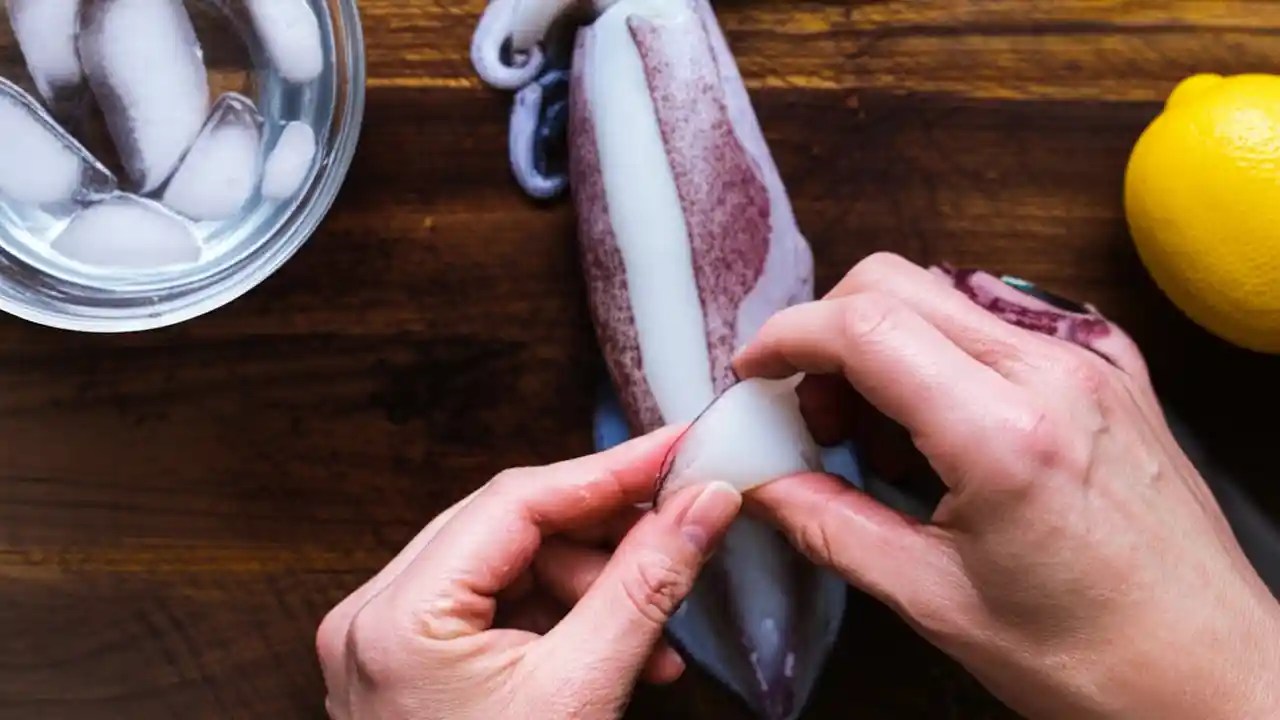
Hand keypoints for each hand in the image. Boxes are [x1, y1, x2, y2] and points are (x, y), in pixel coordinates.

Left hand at [316, 429, 741, 719]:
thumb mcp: (584, 693)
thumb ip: (645, 585)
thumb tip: (701, 503)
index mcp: (397, 619)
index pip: (517, 501)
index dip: (608, 469)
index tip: (676, 449)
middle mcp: (373, 617)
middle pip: (509, 526)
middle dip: (603, 532)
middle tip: (679, 522)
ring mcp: (385, 641)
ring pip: (506, 565)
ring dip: (590, 584)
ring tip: (656, 627)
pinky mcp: (409, 663)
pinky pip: (494, 608)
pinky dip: (561, 619)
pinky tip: (619, 649)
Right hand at [734, 253, 1279, 719]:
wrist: (1213, 676)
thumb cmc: (1093, 656)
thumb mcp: (936, 599)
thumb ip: (831, 526)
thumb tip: (762, 485)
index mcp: (1005, 434)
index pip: (864, 327)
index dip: (786, 338)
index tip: (753, 372)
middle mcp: (1053, 373)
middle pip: (896, 283)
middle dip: (828, 335)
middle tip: (815, 416)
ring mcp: (1091, 361)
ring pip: (945, 295)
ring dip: (885, 343)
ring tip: (884, 438)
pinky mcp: (1112, 369)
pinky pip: (999, 322)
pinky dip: (944, 353)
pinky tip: (944, 428)